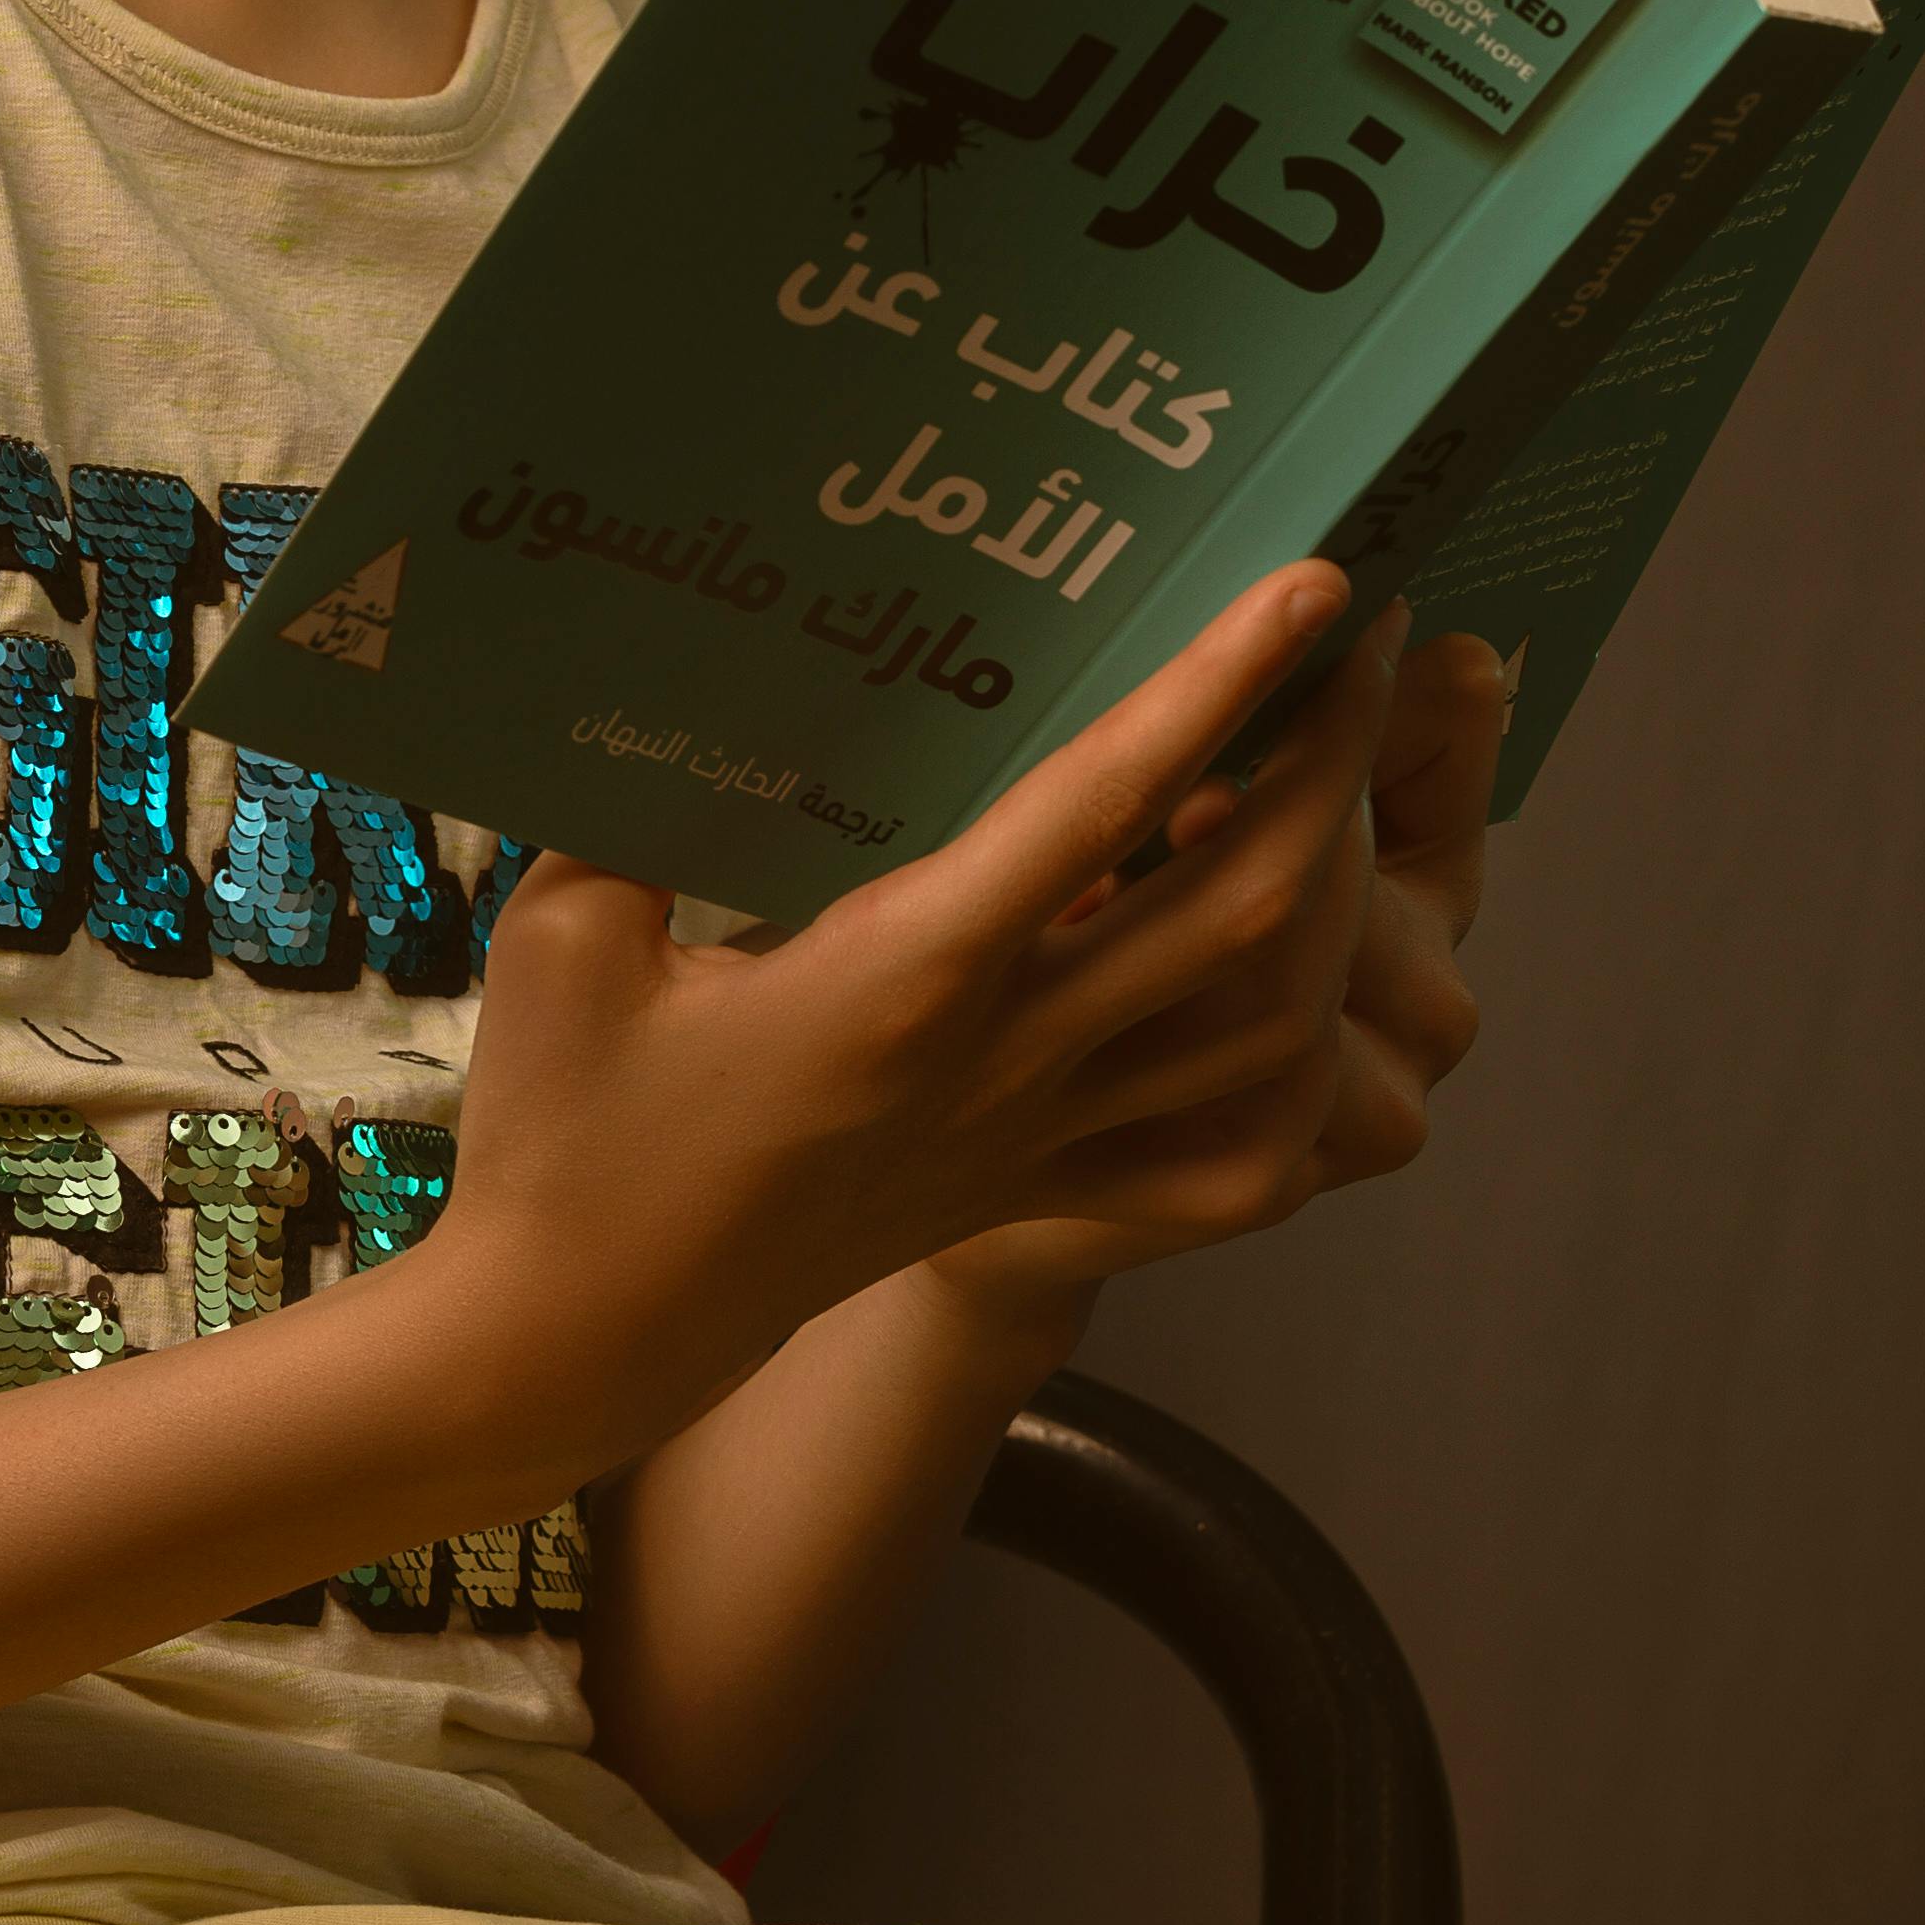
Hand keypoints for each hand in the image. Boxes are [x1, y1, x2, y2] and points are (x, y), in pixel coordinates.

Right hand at [427, 566, 1404, 1514]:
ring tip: (1333, 786)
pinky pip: (1224, 1160)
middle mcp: (1008, 1060)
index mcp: (906, 975)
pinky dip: (1294, 1078)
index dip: (1223, 684)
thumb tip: (695, 667)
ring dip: (1333, 906)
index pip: (1106, 805)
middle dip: (1337, 768)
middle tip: (1360, 648)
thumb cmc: (566, 1130)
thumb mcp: (564, 931)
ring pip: (1268, 1034)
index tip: (1313, 586)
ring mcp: (1038, 1143)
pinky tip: (1295, 998)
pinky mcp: (1034, 1200)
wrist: (582, 1337)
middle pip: (1248, 916)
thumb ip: (642, 798)